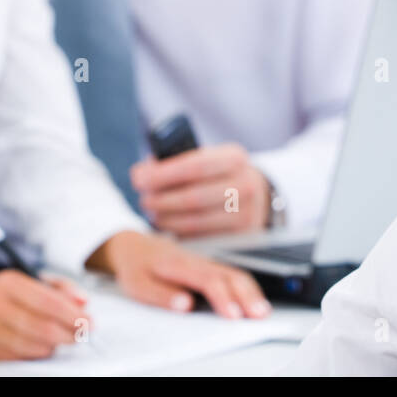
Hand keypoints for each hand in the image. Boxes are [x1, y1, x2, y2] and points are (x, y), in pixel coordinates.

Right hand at [0, 264, 92, 360]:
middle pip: (44, 328)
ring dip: (55, 346)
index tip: (91, 322)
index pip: (49, 302)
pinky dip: (35, 353)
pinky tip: (40, 347)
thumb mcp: (21, 281)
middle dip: (70, 334)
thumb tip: (84, 301)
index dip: (74, 315)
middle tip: (83, 336)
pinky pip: (19, 357)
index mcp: (9, 284)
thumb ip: (57, 288)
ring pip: (34, 346)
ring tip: (62, 340)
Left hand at [86, 230, 271, 319]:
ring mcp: (205, 263)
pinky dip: (246, 288)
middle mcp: (196, 262)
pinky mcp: (208, 268)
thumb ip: (161, 295)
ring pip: (234, 274)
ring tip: (263, 311)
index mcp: (178, 265)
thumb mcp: (137, 284)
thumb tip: (186, 306)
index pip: (207, 280)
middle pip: (228, 275)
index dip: (223, 298)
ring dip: (250, 292)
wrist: (133, 245)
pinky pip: (231, 275)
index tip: (234, 315)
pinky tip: (254, 301)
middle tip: (259, 314)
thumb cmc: (135, 266)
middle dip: (247, 295)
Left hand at [130, 143, 271, 235]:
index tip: (138, 178)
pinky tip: (169, 225)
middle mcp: (244, 186)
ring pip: (194, 222)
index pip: (193, 166)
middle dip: (160, 200)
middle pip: (192, 198)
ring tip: (152, 212)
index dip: (161, 174)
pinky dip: (179, 234)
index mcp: (234, 158)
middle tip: (143, 199)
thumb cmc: (219, 174)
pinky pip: (201, 240)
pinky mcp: (240, 238)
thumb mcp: (209, 157)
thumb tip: (144, 172)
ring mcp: (245, 214)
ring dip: (165, 219)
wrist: (258, 195)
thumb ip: (180, 160)